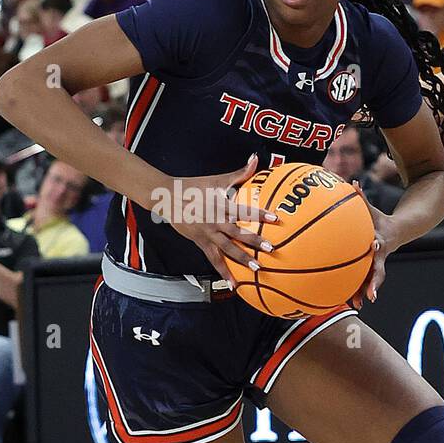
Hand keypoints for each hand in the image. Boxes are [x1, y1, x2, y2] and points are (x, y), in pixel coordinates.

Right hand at [162, 154, 278, 281]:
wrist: (168, 197)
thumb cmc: (195, 186)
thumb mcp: (217, 179)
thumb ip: (240, 173)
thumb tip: (255, 158)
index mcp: (221, 204)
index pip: (243, 210)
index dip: (259, 214)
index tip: (275, 219)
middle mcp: (215, 220)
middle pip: (237, 232)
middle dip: (254, 241)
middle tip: (270, 248)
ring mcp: (208, 233)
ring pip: (227, 249)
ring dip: (242, 259)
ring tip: (257, 269)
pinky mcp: (201, 242)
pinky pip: (214, 260)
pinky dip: (224, 272)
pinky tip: (234, 284)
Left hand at [349, 182, 392, 308]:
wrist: (398, 232)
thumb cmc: (379, 220)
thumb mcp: (371, 209)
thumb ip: (361, 198)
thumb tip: (353, 182)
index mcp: (380, 241)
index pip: (378, 243)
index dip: (377, 245)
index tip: (374, 247)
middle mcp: (380, 255)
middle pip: (378, 270)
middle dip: (374, 282)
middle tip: (371, 295)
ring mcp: (378, 264)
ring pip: (372, 280)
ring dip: (366, 292)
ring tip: (358, 306)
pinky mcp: (373, 269)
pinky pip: (365, 281)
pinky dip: (359, 292)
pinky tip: (351, 304)